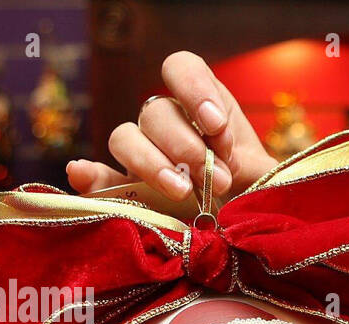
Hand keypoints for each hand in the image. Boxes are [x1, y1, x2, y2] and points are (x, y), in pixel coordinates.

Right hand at [65, 51, 275, 202]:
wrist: (245, 229)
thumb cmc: (255, 196)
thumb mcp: (265, 177)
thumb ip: (258, 170)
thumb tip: (246, 175)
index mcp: (201, 104)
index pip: (181, 68)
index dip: (193, 90)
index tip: (215, 125)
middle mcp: (167, 122)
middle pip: (155, 113)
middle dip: (187, 148)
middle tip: (217, 179)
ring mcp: (142, 154)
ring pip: (126, 138)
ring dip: (152, 164)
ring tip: (182, 192)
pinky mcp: (126, 188)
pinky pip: (101, 177)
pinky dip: (90, 176)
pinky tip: (83, 175)